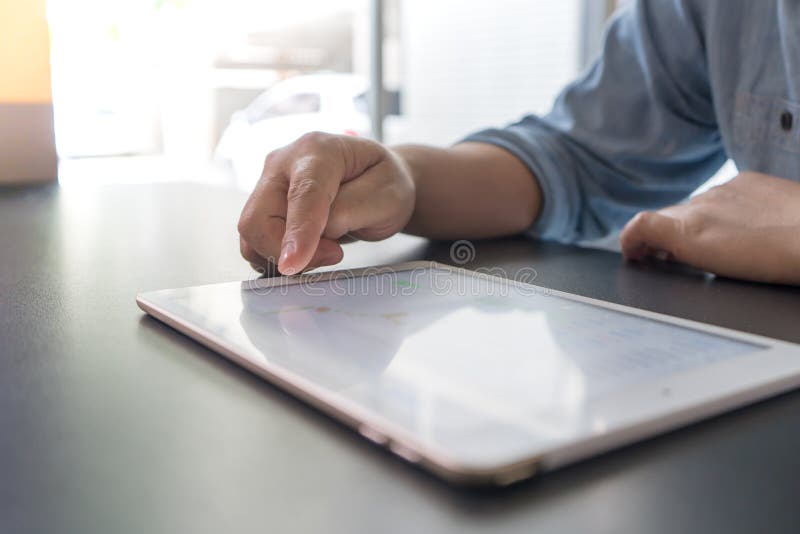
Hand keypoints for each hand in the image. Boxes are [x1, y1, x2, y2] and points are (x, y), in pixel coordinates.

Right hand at [238, 132, 414, 274]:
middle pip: (258, 218)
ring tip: (325, 248)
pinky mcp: (263, 206)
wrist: (377, 179)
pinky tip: (305, 252)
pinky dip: (275, 256)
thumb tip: (312, 238)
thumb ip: (349, 213)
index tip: (293, 264)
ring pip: (252, 234)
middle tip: (333, 253)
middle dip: (287, 250)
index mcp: (319, 149)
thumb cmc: (384, 182)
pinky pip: (254, 242)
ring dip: (282, 255)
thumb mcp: (386, 196)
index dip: (297, 232)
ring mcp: (269, 183)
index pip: (302, 194)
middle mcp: (284, 162)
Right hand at [620, 172, 799, 284]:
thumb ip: (678, 250)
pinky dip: (721, 211)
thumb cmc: (775, 261)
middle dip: (660, 236)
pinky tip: (742, 226)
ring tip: (712, 246)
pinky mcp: (747, 179)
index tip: (634, 254)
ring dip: (693, 224)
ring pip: (693, 206)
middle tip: (668, 258)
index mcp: (687, 229)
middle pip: (664, 216)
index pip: (639, 224)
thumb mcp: (714, 266)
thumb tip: (659, 248)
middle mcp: (700, 203)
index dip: (630, 240)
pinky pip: (721, 194)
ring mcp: (723, 188)